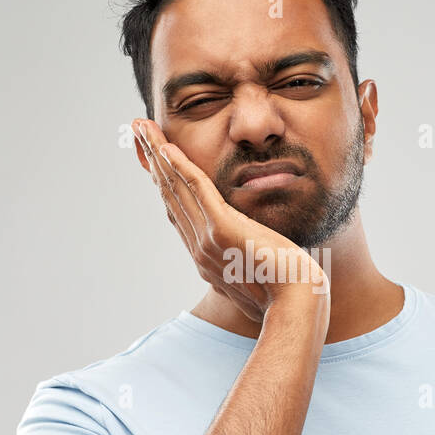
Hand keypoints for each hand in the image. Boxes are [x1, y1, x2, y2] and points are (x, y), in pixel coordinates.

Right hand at [133, 118, 328, 322]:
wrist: (296, 306)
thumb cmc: (287, 297)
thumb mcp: (258, 280)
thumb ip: (247, 265)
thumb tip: (251, 259)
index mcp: (206, 256)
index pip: (177, 211)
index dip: (162, 181)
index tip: (153, 159)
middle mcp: (199, 248)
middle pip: (168, 195)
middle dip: (151, 160)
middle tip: (137, 131)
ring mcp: (207, 240)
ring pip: (175, 188)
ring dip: (157, 154)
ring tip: (142, 127)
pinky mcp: (222, 231)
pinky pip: (197, 191)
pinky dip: (181, 168)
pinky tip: (168, 149)